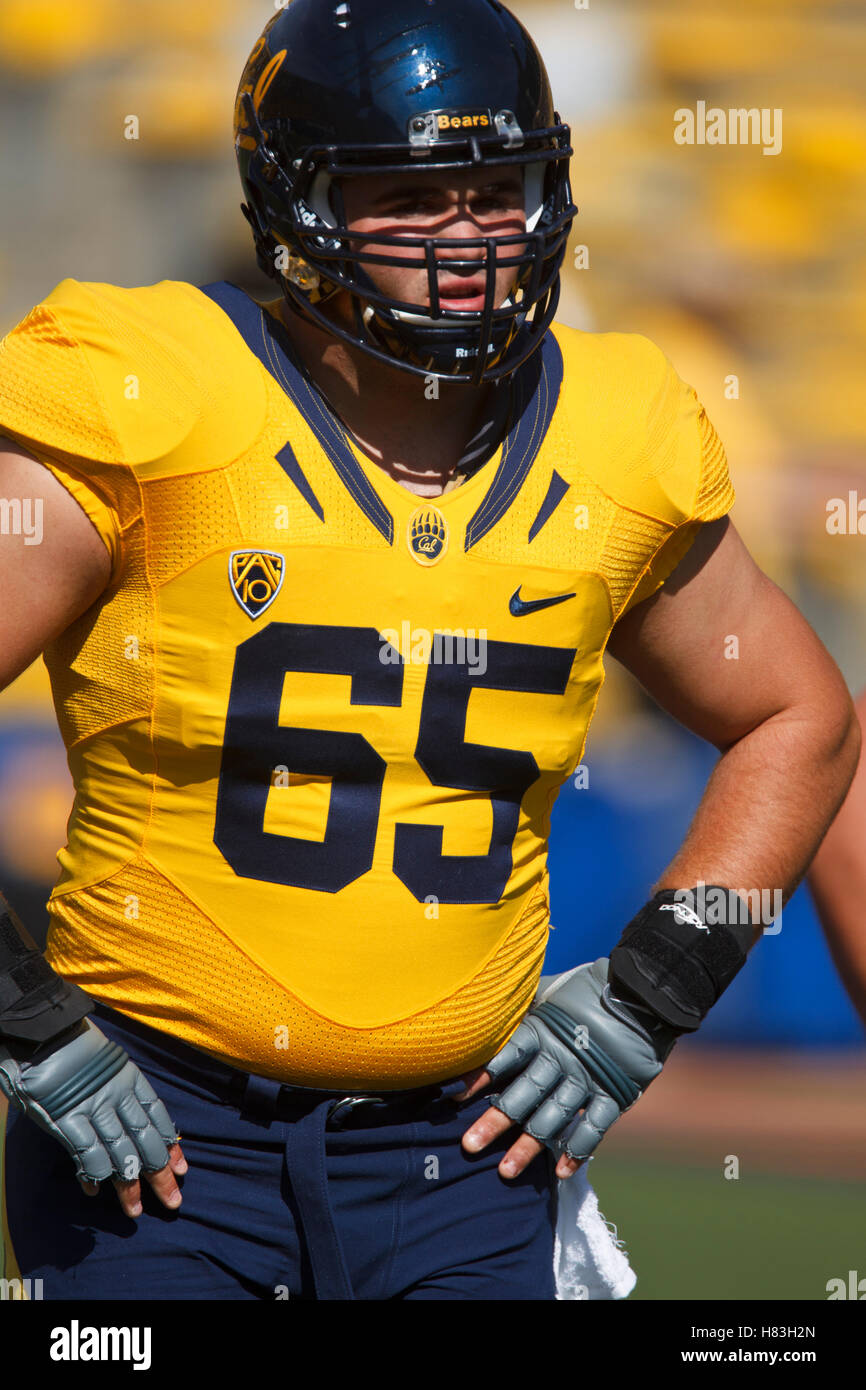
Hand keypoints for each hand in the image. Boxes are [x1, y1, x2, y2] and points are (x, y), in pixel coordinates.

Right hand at [0, 1018, 186, 1218]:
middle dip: (161, 1174)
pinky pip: (86, 1152)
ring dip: (129, 1185)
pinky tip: (96, 1191)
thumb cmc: (70, 1040)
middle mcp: (117, 1095)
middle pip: (146, 1140)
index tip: (182, 1168)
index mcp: (128, 1077)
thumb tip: (125, 1109)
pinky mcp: (66, 1118)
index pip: (157, 1116)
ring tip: (136, 1210)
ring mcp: (92, 1108)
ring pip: (120, 1153)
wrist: (43, 1028)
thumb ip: (116, 1084)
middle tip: (173, 1201)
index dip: (171, 1144)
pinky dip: (92, 1173)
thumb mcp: (104, 1059)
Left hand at [459, 957, 678, 1180]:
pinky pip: (594, 1127)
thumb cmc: (590, 988)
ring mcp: (588, 1078)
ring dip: (528, 1146)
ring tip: (505, 1172)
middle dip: (495, 1122)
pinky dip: (578, 1150)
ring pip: (553, 1117)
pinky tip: (560, 1171)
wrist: (644, 993)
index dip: (481, 1077)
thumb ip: (523, 1006)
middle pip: (523, 1094)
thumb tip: (488, 1006)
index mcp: (543, 1030)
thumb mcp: (551, 990)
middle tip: (468, 1147)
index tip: (454, 1098)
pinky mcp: (616, 1093)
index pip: (506, 1056)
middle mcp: (561, 1058)